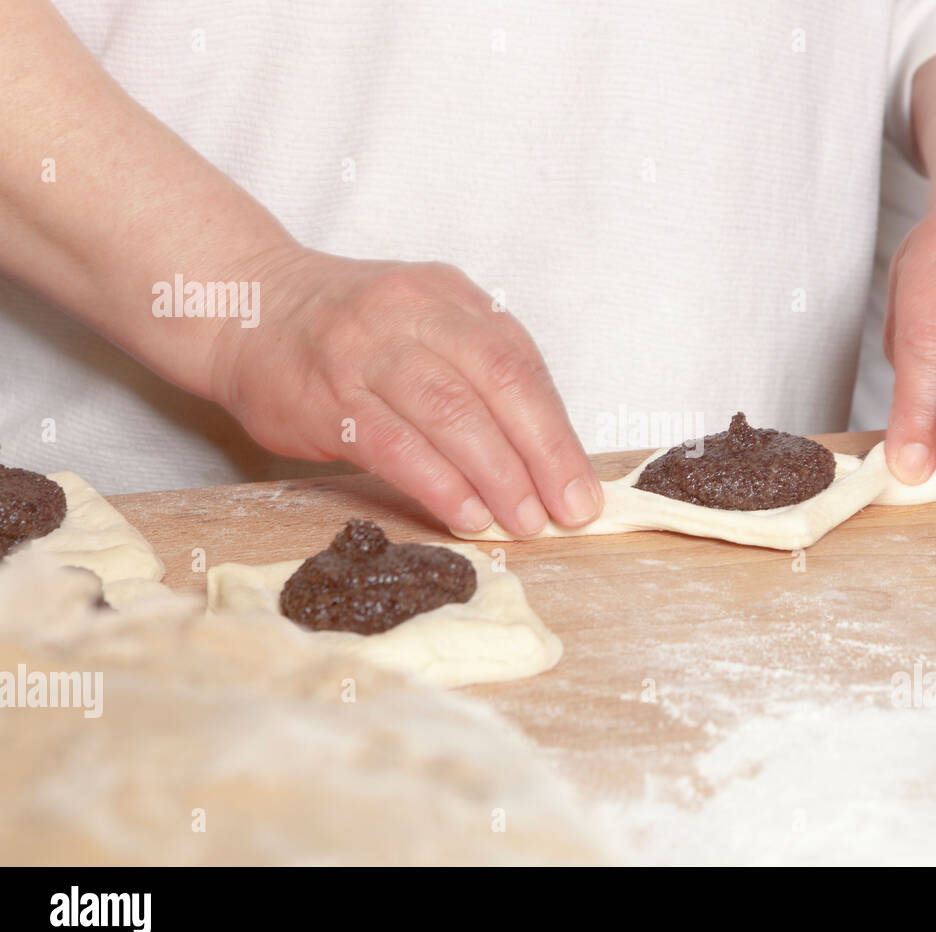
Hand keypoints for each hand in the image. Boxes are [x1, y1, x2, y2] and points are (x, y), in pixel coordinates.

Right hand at [206, 247, 601, 535]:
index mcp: (450, 297)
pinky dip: (439, 484)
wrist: (244, 309)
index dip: (557, 431)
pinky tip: (466, 514)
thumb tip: (544, 459)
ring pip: (451, 413)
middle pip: (498, 383)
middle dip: (543, 455)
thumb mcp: (422, 327)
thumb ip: (476, 376)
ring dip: (497, 475)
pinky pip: (395, 444)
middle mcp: (412, 313)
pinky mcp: (327, 396)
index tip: (582, 487)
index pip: (520, 364)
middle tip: (568, 510)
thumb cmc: (348, 335)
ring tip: (524, 521)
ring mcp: (366, 352)